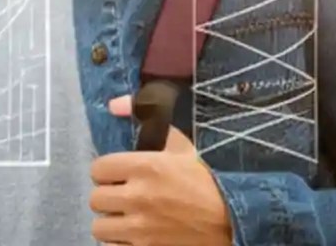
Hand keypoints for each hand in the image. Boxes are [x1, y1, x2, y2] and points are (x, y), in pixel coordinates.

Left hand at [89, 95, 233, 245]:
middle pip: (95, 198)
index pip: (98, 169)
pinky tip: (134, 236)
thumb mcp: (183, 146)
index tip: (117, 176)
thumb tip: (113, 103)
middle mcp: (138, 197)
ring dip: (112, 223)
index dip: (106, 172)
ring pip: (100, 227)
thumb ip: (148, 121)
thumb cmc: (210, 181)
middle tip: (122, 198)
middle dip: (108, 197)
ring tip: (126, 219)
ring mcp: (142, 228)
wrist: (239, 220)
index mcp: (145, 167)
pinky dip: (120, 244)